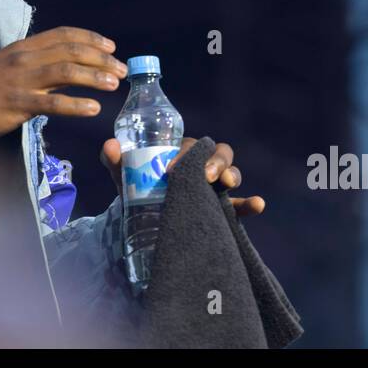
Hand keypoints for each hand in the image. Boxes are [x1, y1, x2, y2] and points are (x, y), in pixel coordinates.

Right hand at [0, 26, 127, 141]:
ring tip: (114, 85)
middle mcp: (25, 58)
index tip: (110, 46)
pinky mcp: (18, 103)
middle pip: (71, 51)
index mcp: (23, 47)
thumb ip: (35, 62)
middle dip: (101, 59)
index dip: (90, 38)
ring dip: (95, 77)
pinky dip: (77, 104)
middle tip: (121, 69)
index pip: (63, 34)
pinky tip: (94, 109)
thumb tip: (65, 65)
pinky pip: (54, 102)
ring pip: (67, 72)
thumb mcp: (8, 65)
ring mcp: (22, 80)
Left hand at [100, 136, 265, 217]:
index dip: (188, 151)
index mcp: (182, 153)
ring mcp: (215, 188)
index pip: (193, 144)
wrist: (143, 223)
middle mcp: (202, 166)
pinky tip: (257, 205)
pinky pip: (243, 205)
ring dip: (233, 173)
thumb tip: (110, 146)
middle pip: (218, 153)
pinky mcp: (224, 210)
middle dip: (214, 161)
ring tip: (228, 183)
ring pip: (232, 172)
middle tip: (204, 175)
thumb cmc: (138, 190)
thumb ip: (115, 160)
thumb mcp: (125, 176)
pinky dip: (251, 203)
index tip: (173, 168)